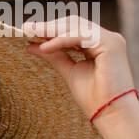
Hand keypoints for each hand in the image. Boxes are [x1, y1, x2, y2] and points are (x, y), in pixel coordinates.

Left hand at [23, 16, 138, 124]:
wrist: (112, 114)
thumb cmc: (94, 98)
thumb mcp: (69, 72)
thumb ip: (54, 56)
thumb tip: (32, 46)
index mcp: (98, 44)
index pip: (72, 29)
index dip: (50, 30)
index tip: (29, 32)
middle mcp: (106, 38)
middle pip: (73, 24)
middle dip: (49, 26)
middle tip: (26, 28)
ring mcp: (110, 39)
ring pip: (76, 27)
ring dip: (52, 30)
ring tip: (31, 34)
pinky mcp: (111, 43)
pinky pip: (80, 37)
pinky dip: (61, 41)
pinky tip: (44, 47)